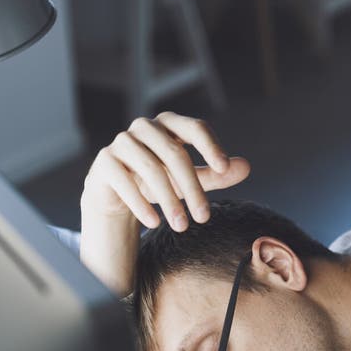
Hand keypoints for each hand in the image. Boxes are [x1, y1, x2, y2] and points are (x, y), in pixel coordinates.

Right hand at [81, 110, 250, 230]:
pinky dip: (141, 204)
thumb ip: (215, 174)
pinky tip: (154, 223)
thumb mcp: (188, 180)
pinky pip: (125, 182)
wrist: (114, 194)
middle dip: (192, 188)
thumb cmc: (156, 182)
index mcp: (169, 125)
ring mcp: (122, 142)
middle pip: (174, 154)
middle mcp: (145, 127)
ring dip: (169, 201)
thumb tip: (246, 167)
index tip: (224, 168)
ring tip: (182, 226)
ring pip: (151, 169)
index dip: (210, 146)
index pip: (194, 128)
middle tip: (204, 217)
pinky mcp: (105, 162)